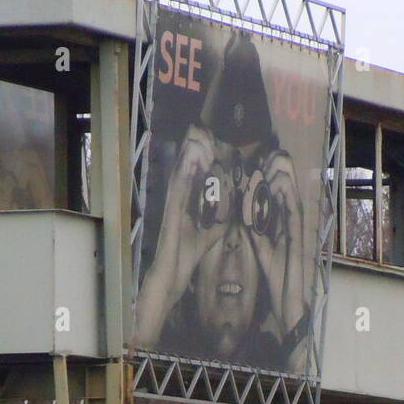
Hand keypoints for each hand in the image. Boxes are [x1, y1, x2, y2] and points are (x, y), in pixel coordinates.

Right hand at [136, 125, 225, 344]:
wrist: (171, 275)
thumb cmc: (186, 257)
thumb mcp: (209, 236)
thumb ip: (219, 223)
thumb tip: (232, 214)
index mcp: (188, 205)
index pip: (197, 177)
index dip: (204, 159)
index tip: (214, 140)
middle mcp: (179, 201)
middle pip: (188, 170)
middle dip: (196, 149)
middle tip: (204, 128)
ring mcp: (174, 205)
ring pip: (181, 174)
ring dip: (189, 154)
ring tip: (197, 133)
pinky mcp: (172, 212)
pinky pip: (179, 188)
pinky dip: (185, 172)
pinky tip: (191, 158)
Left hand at [246, 149, 307, 349]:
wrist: (289, 304)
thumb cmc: (278, 276)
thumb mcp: (261, 247)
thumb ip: (256, 228)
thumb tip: (247, 209)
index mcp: (283, 223)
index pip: (277, 192)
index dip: (269, 174)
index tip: (258, 160)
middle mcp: (293, 222)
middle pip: (287, 189)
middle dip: (277, 170)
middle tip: (267, 154)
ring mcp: (298, 230)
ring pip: (291, 197)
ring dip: (283, 178)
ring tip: (273, 161)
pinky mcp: (298, 240)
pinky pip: (292, 215)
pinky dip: (286, 198)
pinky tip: (279, 184)